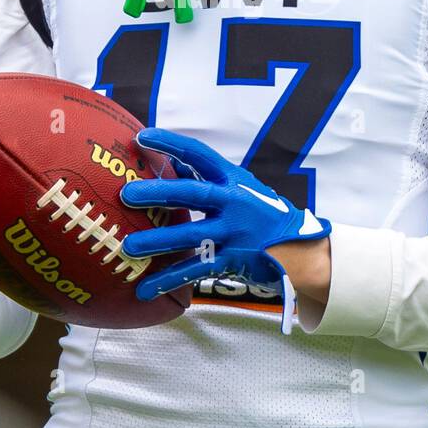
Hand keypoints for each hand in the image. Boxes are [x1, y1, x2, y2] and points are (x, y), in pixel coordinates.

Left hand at [118, 127, 330, 334]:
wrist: (300, 249)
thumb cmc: (262, 213)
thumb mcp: (242, 188)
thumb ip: (208, 179)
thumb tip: (170, 162)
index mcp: (233, 179)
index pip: (198, 155)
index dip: (170, 144)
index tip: (142, 137)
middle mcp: (234, 202)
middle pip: (192, 194)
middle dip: (158, 193)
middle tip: (127, 194)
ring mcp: (234, 233)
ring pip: (190, 237)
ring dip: (156, 242)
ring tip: (128, 246)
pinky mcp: (232, 261)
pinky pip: (195, 271)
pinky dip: (168, 280)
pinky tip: (144, 289)